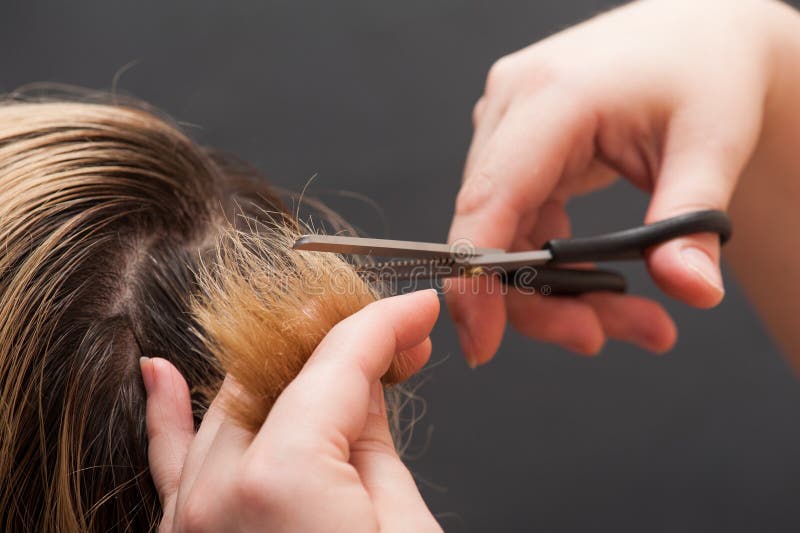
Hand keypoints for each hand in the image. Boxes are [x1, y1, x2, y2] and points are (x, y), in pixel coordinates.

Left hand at [142, 290, 441, 532]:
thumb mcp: (403, 527)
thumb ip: (373, 444)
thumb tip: (367, 385)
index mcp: (278, 481)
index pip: (337, 363)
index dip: (385, 323)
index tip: (414, 310)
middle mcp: (217, 495)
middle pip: (279, 375)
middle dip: (340, 343)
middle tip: (393, 337)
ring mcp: (191, 521)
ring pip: (227, 405)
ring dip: (279, 370)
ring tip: (326, 347)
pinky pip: (169, 463)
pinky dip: (169, 414)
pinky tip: (161, 373)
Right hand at [447, 0, 785, 364]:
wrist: (699, 36)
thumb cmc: (706, 70)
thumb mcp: (713, 143)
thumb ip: (693, 223)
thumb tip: (692, 290)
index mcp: (550, 97)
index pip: (488, 201)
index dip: (476, 279)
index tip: (482, 341)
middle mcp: (511, 107)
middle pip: (493, 231)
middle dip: (543, 300)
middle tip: (606, 336)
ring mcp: (507, 123)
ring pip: (504, 235)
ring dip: (555, 290)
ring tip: (632, 318)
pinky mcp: (516, 142)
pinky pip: (516, 220)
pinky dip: (554, 264)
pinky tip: (602, 283)